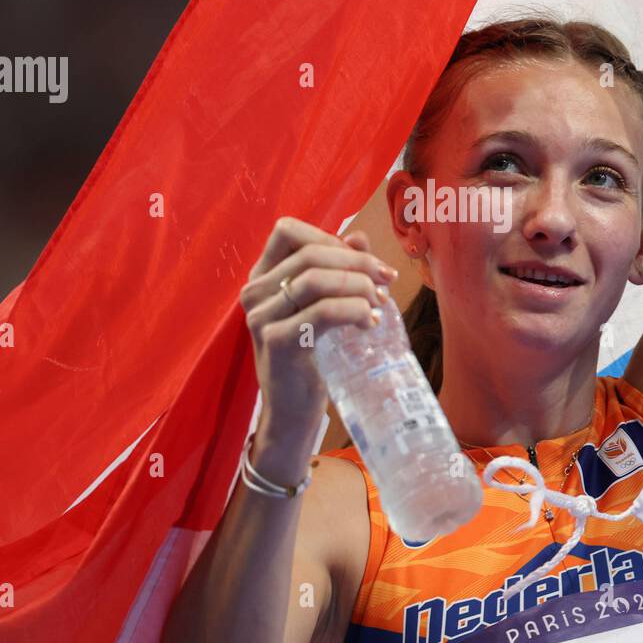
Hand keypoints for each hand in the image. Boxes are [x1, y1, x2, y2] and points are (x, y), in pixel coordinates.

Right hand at [239, 216, 397, 480]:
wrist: (294, 412)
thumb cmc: (311, 356)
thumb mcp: (322, 306)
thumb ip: (337, 269)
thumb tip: (359, 237)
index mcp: (262, 277)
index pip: (288, 231)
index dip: (330, 238)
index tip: (364, 260)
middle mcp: (255, 292)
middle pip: (310, 254)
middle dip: (358, 263)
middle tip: (387, 282)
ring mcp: (261, 317)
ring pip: (316, 279)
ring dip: (358, 285)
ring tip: (379, 304)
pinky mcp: (276, 342)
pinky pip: (322, 311)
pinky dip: (354, 310)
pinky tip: (370, 323)